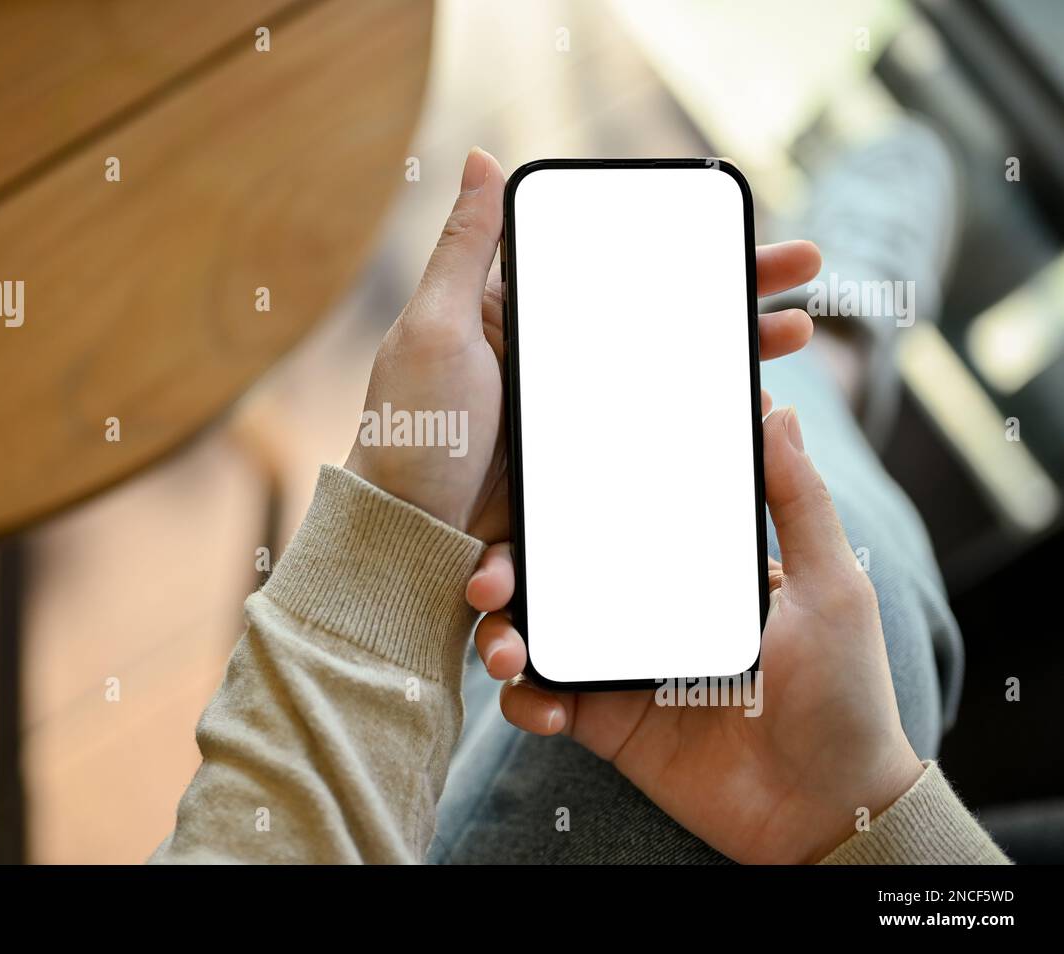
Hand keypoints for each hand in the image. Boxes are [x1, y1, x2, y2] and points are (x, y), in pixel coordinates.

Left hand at [344, 147, 820, 540]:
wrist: (408, 542)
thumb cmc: (411, 433)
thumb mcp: (433, 329)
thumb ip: (464, 249)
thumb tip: (481, 156)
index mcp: (522, 319)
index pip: (619, 271)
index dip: (689, 254)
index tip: (754, 236)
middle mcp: (556, 366)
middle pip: (660, 326)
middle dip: (735, 306)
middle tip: (805, 292)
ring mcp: (575, 423)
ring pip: (669, 387)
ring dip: (732, 368)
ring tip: (789, 353)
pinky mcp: (583, 475)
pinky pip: (654, 450)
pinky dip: (701, 438)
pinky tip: (750, 431)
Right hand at [467, 406, 925, 863]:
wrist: (827, 810)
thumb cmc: (844, 693)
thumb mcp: (830, 586)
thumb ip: (800, 502)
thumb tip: (777, 411)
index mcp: (688, 567)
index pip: (615, 514)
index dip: (566, 494)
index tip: (529, 469)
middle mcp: (642, 607)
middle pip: (554, 569)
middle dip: (506, 564)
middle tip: (489, 574)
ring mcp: (618, 663)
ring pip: (532, 629)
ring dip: (500, 630)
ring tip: (504, 645)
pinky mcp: (604, 722)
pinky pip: (541, 699)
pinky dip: (526, 701)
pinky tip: (545, 708)